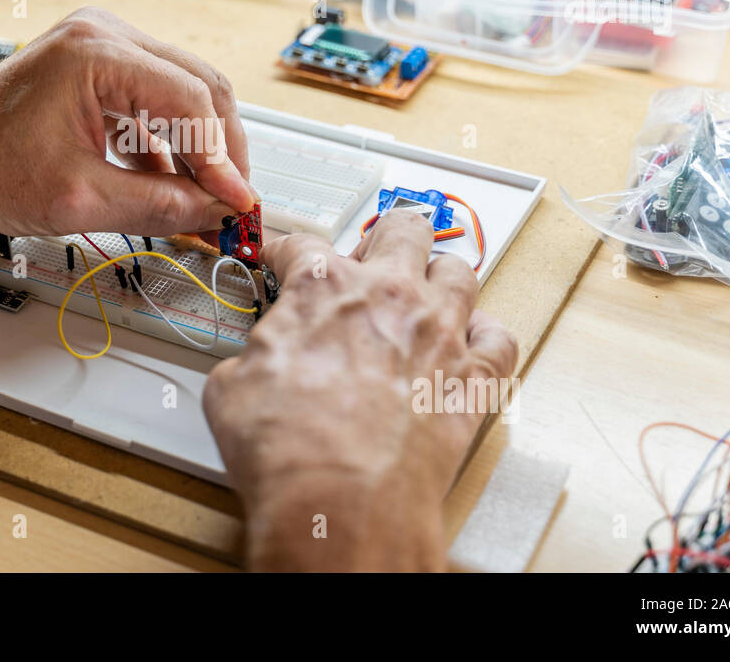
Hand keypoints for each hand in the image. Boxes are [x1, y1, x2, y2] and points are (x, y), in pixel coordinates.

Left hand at [0, 7, 255, 236]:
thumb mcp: (77, 200)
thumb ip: (158, 205)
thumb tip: (214, 212)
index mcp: (97, 53)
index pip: (193, 101)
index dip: (224, 159)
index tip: (239, 203)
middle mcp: (103, 34)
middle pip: (199, 88)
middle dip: (222, 149)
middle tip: (232, 202)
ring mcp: (98, 46)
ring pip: (182, 93)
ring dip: (198, 147)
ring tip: (206, 200)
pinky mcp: (92, 67)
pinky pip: (152, 100)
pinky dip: (168, 143)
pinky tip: (172, 185)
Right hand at [203, 210, 517, 570]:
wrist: (342, 500)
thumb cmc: (289, 448)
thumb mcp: (229, 387)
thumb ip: (249, 357)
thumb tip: (248, 365)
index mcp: (324, 289)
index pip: (303, 245)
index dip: (286, 250)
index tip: (284, 258)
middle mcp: (389, 297)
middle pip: (403, 229)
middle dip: (384, 237)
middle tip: (370, 258)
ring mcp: (439, 333)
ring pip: (459, 271)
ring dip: (440, 276)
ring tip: (426, 290)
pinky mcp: (472, 380)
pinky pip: (500, 338)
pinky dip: (487, 336)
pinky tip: (471, 342)